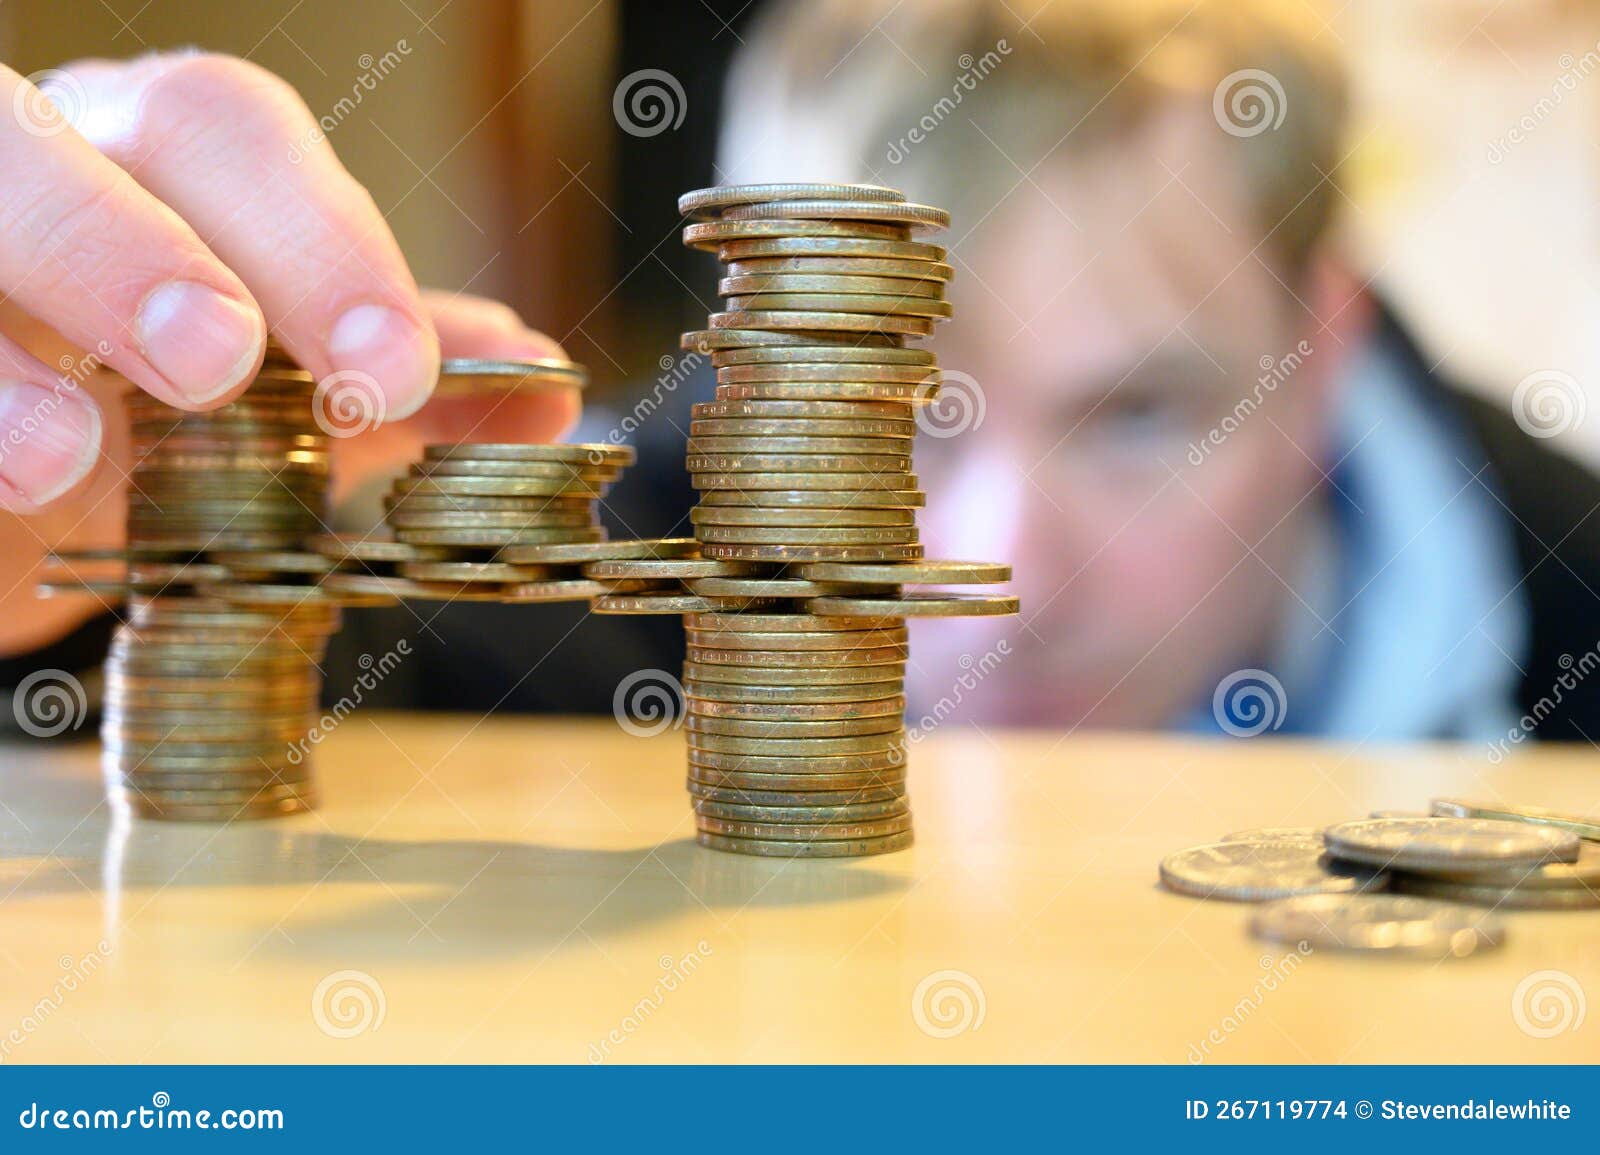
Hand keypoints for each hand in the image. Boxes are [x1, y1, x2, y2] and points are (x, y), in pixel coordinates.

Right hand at [0, 52, 577, 652]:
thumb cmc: (138, 412)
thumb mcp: (270, 405)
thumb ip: (387, 380)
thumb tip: (543, 382)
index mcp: (150, 169)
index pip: (230, 138)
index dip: (317, 244)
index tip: (395, 375)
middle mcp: (26, 173)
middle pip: (45, 139)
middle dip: (130, 245)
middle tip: (216, 364)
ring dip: (3, 340)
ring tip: (64, 457)